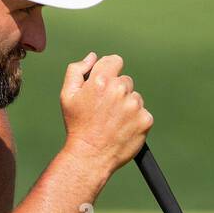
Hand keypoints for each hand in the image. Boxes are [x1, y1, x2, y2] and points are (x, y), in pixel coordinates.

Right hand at [58, 52, 152, 175]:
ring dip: (127, 106)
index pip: (115, 61)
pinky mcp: (145, 119)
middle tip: (105, 109)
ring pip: (135, 97)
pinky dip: (135, 120)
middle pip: (125, 81)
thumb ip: (77, 70)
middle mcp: (119, 90)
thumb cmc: (77, 125)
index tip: (107, 81)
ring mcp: (134, 105)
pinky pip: (143, 113)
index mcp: (101, 80)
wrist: (91, 155)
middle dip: (116, 91)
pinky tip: (122, 128)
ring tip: (113, 121)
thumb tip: (92, 57)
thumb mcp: (67, 95)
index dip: (110, 70)